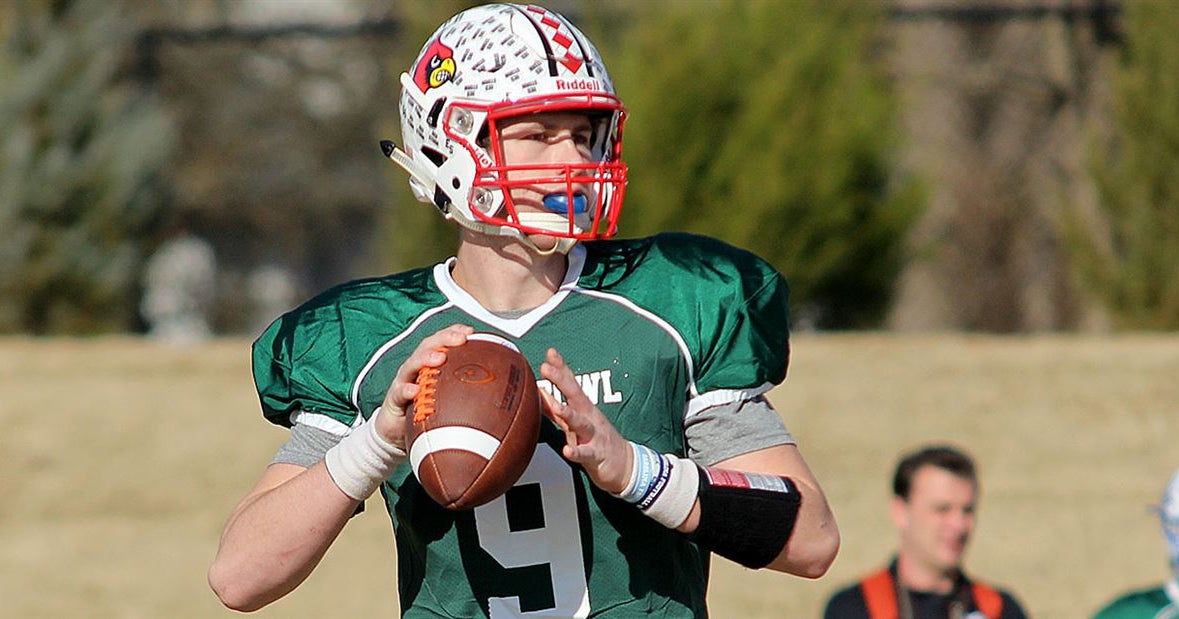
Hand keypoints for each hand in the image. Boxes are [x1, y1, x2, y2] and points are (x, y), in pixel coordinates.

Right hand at [374, 324, 474, 448]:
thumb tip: (500, 396)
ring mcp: (404, 381)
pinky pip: (399, 392)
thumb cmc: (426, 410)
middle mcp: (417, 368)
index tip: (471, 331)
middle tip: (460, 338)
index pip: (442, 342)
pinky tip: (414, 391)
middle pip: (428, 346)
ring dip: (425, 358)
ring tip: (439, 358)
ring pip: (412, 364)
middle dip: (444, 338)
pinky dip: (406, 390)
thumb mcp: (448, 399)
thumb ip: (467, 393)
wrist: (396, 431)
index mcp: (431, 365)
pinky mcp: (394, 398)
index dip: (455, 332)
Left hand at [540, 348, 633, 493]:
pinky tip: (567, 450)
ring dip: (569, 413)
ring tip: (558, 406)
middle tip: (546, 367)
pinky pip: (585, 453)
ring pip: (580, 422)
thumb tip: (538, 392)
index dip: (561, 368)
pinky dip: (576, 452)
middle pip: (575, 395)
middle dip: (561, 380)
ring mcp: (594, 435)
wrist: (626, 465)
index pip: (571, 384)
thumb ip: (555, 408)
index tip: (550, 353)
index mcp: (583, 408)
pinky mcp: (597, 455)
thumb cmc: (597, 441)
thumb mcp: (575, 422)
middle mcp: (589, 417)